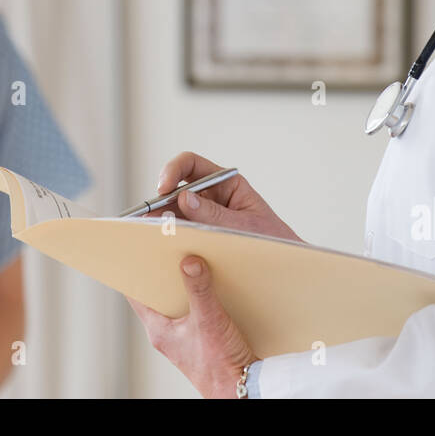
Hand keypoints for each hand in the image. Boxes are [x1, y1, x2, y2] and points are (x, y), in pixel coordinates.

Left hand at [126, 256, 256, 397]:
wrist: (238, 390)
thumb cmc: (218, 366)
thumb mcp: (208, 320)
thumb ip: (199, 289)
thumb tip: (189, 262)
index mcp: (159, 330)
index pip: (137, 296)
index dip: (135, 273)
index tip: (136, 254)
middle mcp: (168, 334)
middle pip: (160, 296)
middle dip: (166, 275)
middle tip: (170, 253)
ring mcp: (184, 337)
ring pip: (179, 304)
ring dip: (186, 286)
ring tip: (194, 265)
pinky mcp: (202, 339)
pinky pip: (195, 311)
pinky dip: (201, 298)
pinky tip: (214, 289)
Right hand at [146, 151, 301, 242]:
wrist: (287, 270)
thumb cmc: (274, 242)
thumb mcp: (244, 227)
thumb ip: (214, 215)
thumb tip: (183, 198)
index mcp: (226, 184)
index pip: (192, 165)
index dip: (173, 170)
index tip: (163, 187)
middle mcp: (211, 197)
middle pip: (176, 189)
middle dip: (160, 201)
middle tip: (146, 217)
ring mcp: (203, 217)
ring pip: (173, 212)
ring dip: (160, 221)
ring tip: (148, 233)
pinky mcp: (199, 237)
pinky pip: (179, 232)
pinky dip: (167, 237)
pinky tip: (159, 246)